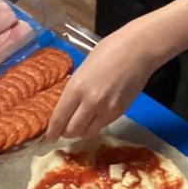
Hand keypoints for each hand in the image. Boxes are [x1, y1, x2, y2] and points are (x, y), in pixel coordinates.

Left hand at [45, 27, 153, 141]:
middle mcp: (90, 102)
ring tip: (80, 125)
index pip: (60, 117)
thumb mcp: (83, 68)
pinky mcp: (120, 112)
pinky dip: (96, 125)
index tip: (49, 137)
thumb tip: (68, 105)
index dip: (53, 131)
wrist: (138, 50)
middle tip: (64, 130)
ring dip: (81, 132)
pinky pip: (102, 126)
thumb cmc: (109, 50)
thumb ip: (75, 88)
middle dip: (66, 133)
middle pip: (72, 131)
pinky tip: (95, 116)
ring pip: (88, 133)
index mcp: (77, 87)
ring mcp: (107, 109)